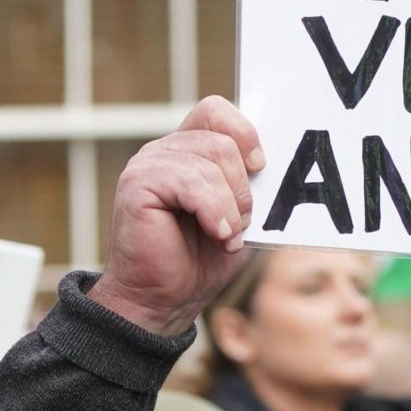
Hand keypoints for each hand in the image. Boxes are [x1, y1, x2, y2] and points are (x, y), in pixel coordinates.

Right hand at [92, 96, 264, 335]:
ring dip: (230, 206)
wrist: (164, 299)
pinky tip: (216, 235)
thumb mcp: (240, 217)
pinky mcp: (136, 184)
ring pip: (211, 162)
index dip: (244, 133)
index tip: (260, 168)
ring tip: (225, 236)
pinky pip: (190, 182)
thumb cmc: (201, 260)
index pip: (216, 111)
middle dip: (243, 187)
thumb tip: (274, 164)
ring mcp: (147, 164)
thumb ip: (252, 187)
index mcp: (188, 151)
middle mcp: (165, 151)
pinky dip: (214, 212)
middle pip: (222, 140)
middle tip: (239, 223)